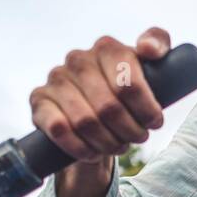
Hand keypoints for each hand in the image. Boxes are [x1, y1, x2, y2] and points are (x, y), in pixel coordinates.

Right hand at [30, 28, 169, 164]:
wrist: (95, 111)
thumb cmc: (127, 92)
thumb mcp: (150, 67)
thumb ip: (157, 43)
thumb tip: (147, 49)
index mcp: (107, 48)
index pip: (129, 85)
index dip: (146, 110)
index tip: (154, 123)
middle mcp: (78, 59)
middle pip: (109, 108)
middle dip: (129, 130)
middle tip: (138, 138)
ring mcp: (56, 78)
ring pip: (86, 121)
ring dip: (107, 142)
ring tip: (119, 145)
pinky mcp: (39, 100)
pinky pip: (59, 129)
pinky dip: (80, 147)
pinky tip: (92, 152)